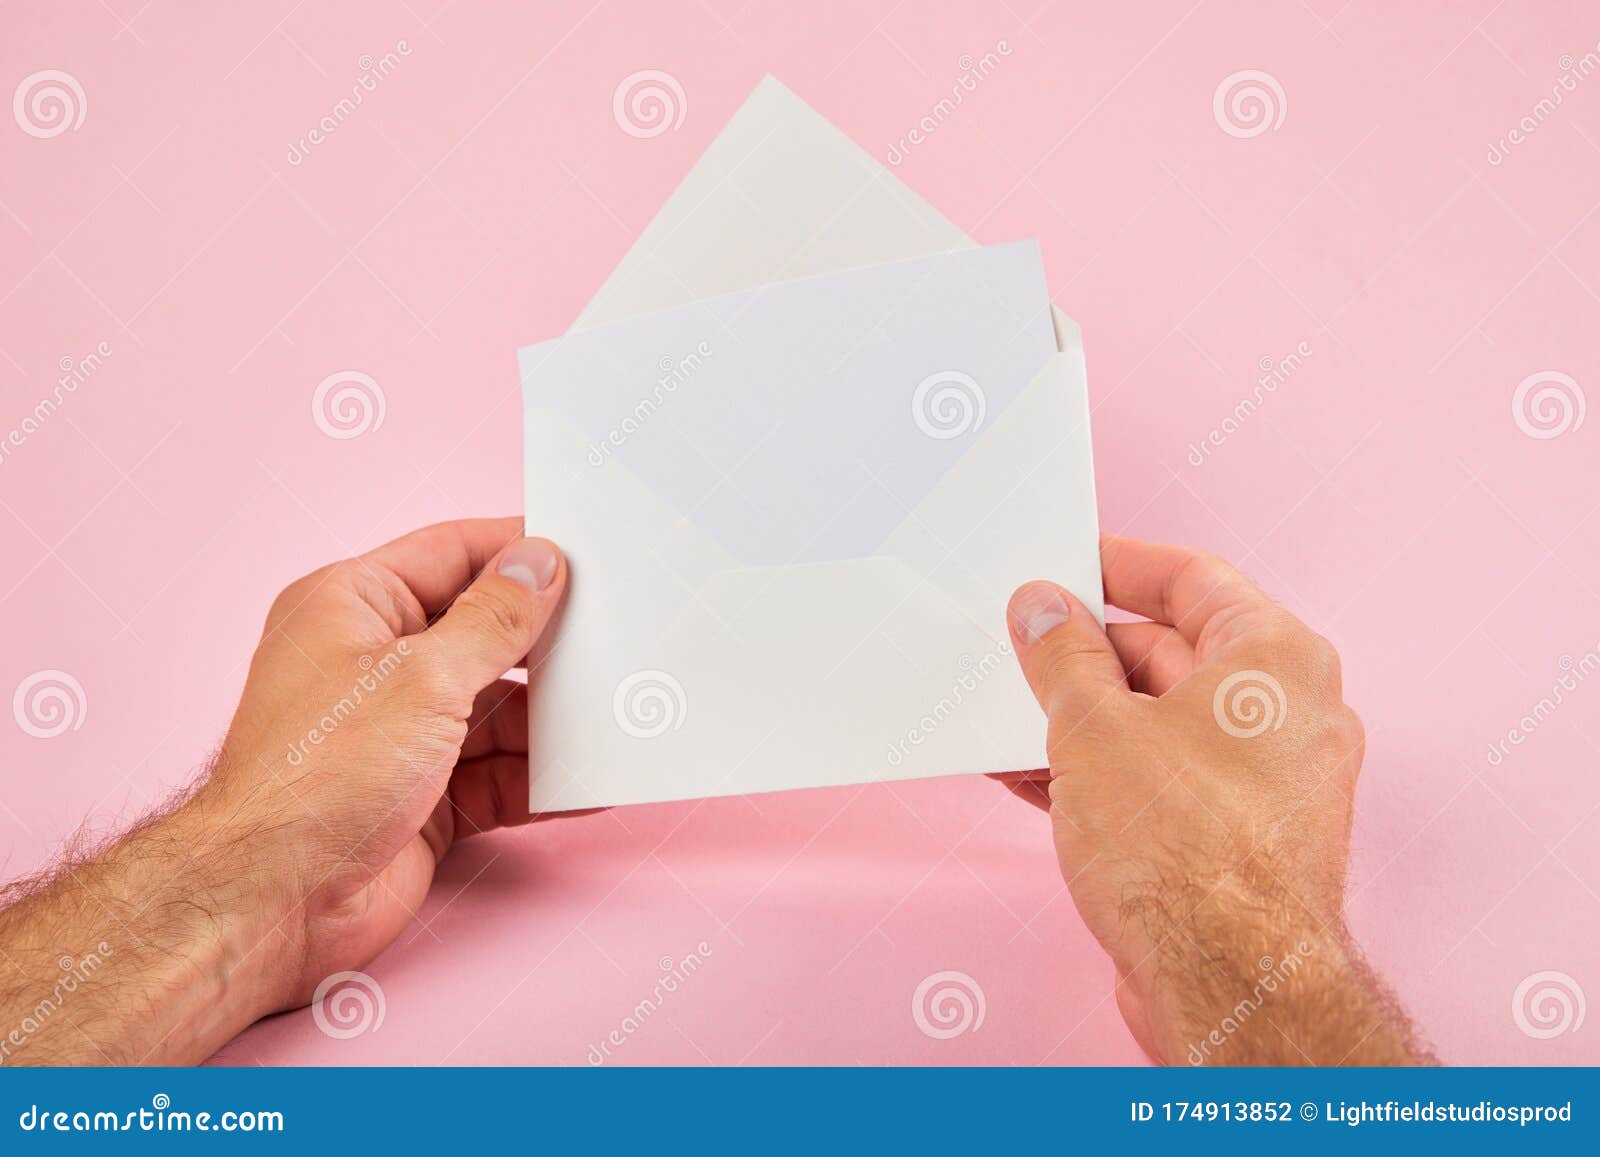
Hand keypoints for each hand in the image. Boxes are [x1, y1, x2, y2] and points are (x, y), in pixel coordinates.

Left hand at [202, 518, 576, 1009]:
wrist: (273, 904)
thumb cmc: (317, 776)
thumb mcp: (422, 677)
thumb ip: (493, 619)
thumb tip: (539, 563)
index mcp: (353, 606)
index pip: (451, 553)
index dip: (519, 552)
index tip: (585, 555)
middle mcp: (375, 663)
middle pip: (483, 634)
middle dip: (546, 644)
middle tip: (616, 634)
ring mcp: (401, 733)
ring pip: (499, 709)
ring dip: (552, 719)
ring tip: (614, 713)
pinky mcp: (425, 796)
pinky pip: (499, 774)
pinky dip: (541, 778)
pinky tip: (588, 780)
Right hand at [999, 534, 1428, 1064]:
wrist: (1228, 986)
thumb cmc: (1187, 854)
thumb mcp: (1094, 728)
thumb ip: (1063, 656)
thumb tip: (1043, 610)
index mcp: (1275, 658)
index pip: (1192, 578)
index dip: (1117, 565)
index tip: (1062, 562)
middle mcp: (1287, 712)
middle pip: (1172, 652)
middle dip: (1085, 653)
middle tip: (1017, 645)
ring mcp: (1268, 780)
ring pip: (1161, 721)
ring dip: (1083, 717)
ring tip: (1008, 713)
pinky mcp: (1239, 838)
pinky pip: (1164, 778)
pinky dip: (1103, 770)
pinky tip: (1032, 775)